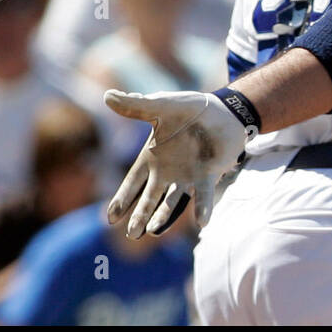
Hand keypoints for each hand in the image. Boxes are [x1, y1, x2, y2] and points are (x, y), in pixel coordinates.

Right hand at [104, 89, 247, 238]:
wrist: (223, 111)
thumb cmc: (189, 109)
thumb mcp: (161, 105)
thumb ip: (136, 106)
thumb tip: (107, 96)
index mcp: (152, 157)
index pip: (133, 182)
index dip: (122, 199)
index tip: (110, 219)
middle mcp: (167, 172)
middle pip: (149, 198)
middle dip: (140, 216)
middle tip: (131, 235)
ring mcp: (187, 176)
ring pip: (172, 202)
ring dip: (163, 216)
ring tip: (153, 232)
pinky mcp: (209, 175)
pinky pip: (203, 195)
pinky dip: (202, 208)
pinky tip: (202, 222)